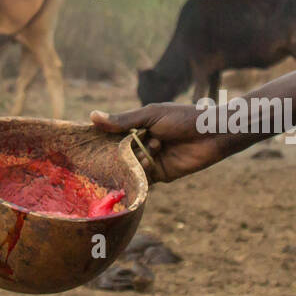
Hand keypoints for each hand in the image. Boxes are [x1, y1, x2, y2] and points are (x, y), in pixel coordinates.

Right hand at [89, 103, 224, 183]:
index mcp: (138, 127)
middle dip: (113, 156)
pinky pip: (144, 180)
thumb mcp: (151, 115)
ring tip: (140, 154)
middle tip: (104, 158)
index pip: (113, 134)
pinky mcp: (161, 174)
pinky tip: (139, 172)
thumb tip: (92, 116)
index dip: (100, 139)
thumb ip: (124, 120)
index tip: (83, 144)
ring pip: (130, 168)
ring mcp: (151, 160)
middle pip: (119, 154)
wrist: (212, 134)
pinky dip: (139, 178)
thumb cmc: (183, 118)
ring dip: (131, 164)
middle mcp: (142, 144)